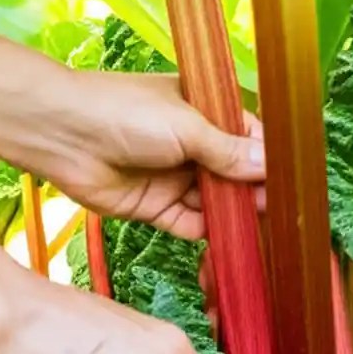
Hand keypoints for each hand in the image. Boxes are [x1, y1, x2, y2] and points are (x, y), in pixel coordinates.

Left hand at [28, 71, 264, 240]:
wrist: (62, 133)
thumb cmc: (126, 113)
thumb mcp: (188, 126)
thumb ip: (229, 151)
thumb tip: (269, 166)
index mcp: (203, 112)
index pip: (246, 137)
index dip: (266, 158)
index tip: (290, 179)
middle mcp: (192, 145)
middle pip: (234, 174)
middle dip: (253, 191)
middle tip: (278, 210)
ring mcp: (174, 177)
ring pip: (214, 201)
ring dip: (233, 214)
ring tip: (259, 228)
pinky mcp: (155, 207)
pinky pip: (188, 223)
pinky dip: (207, 232)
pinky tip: (228, 240)